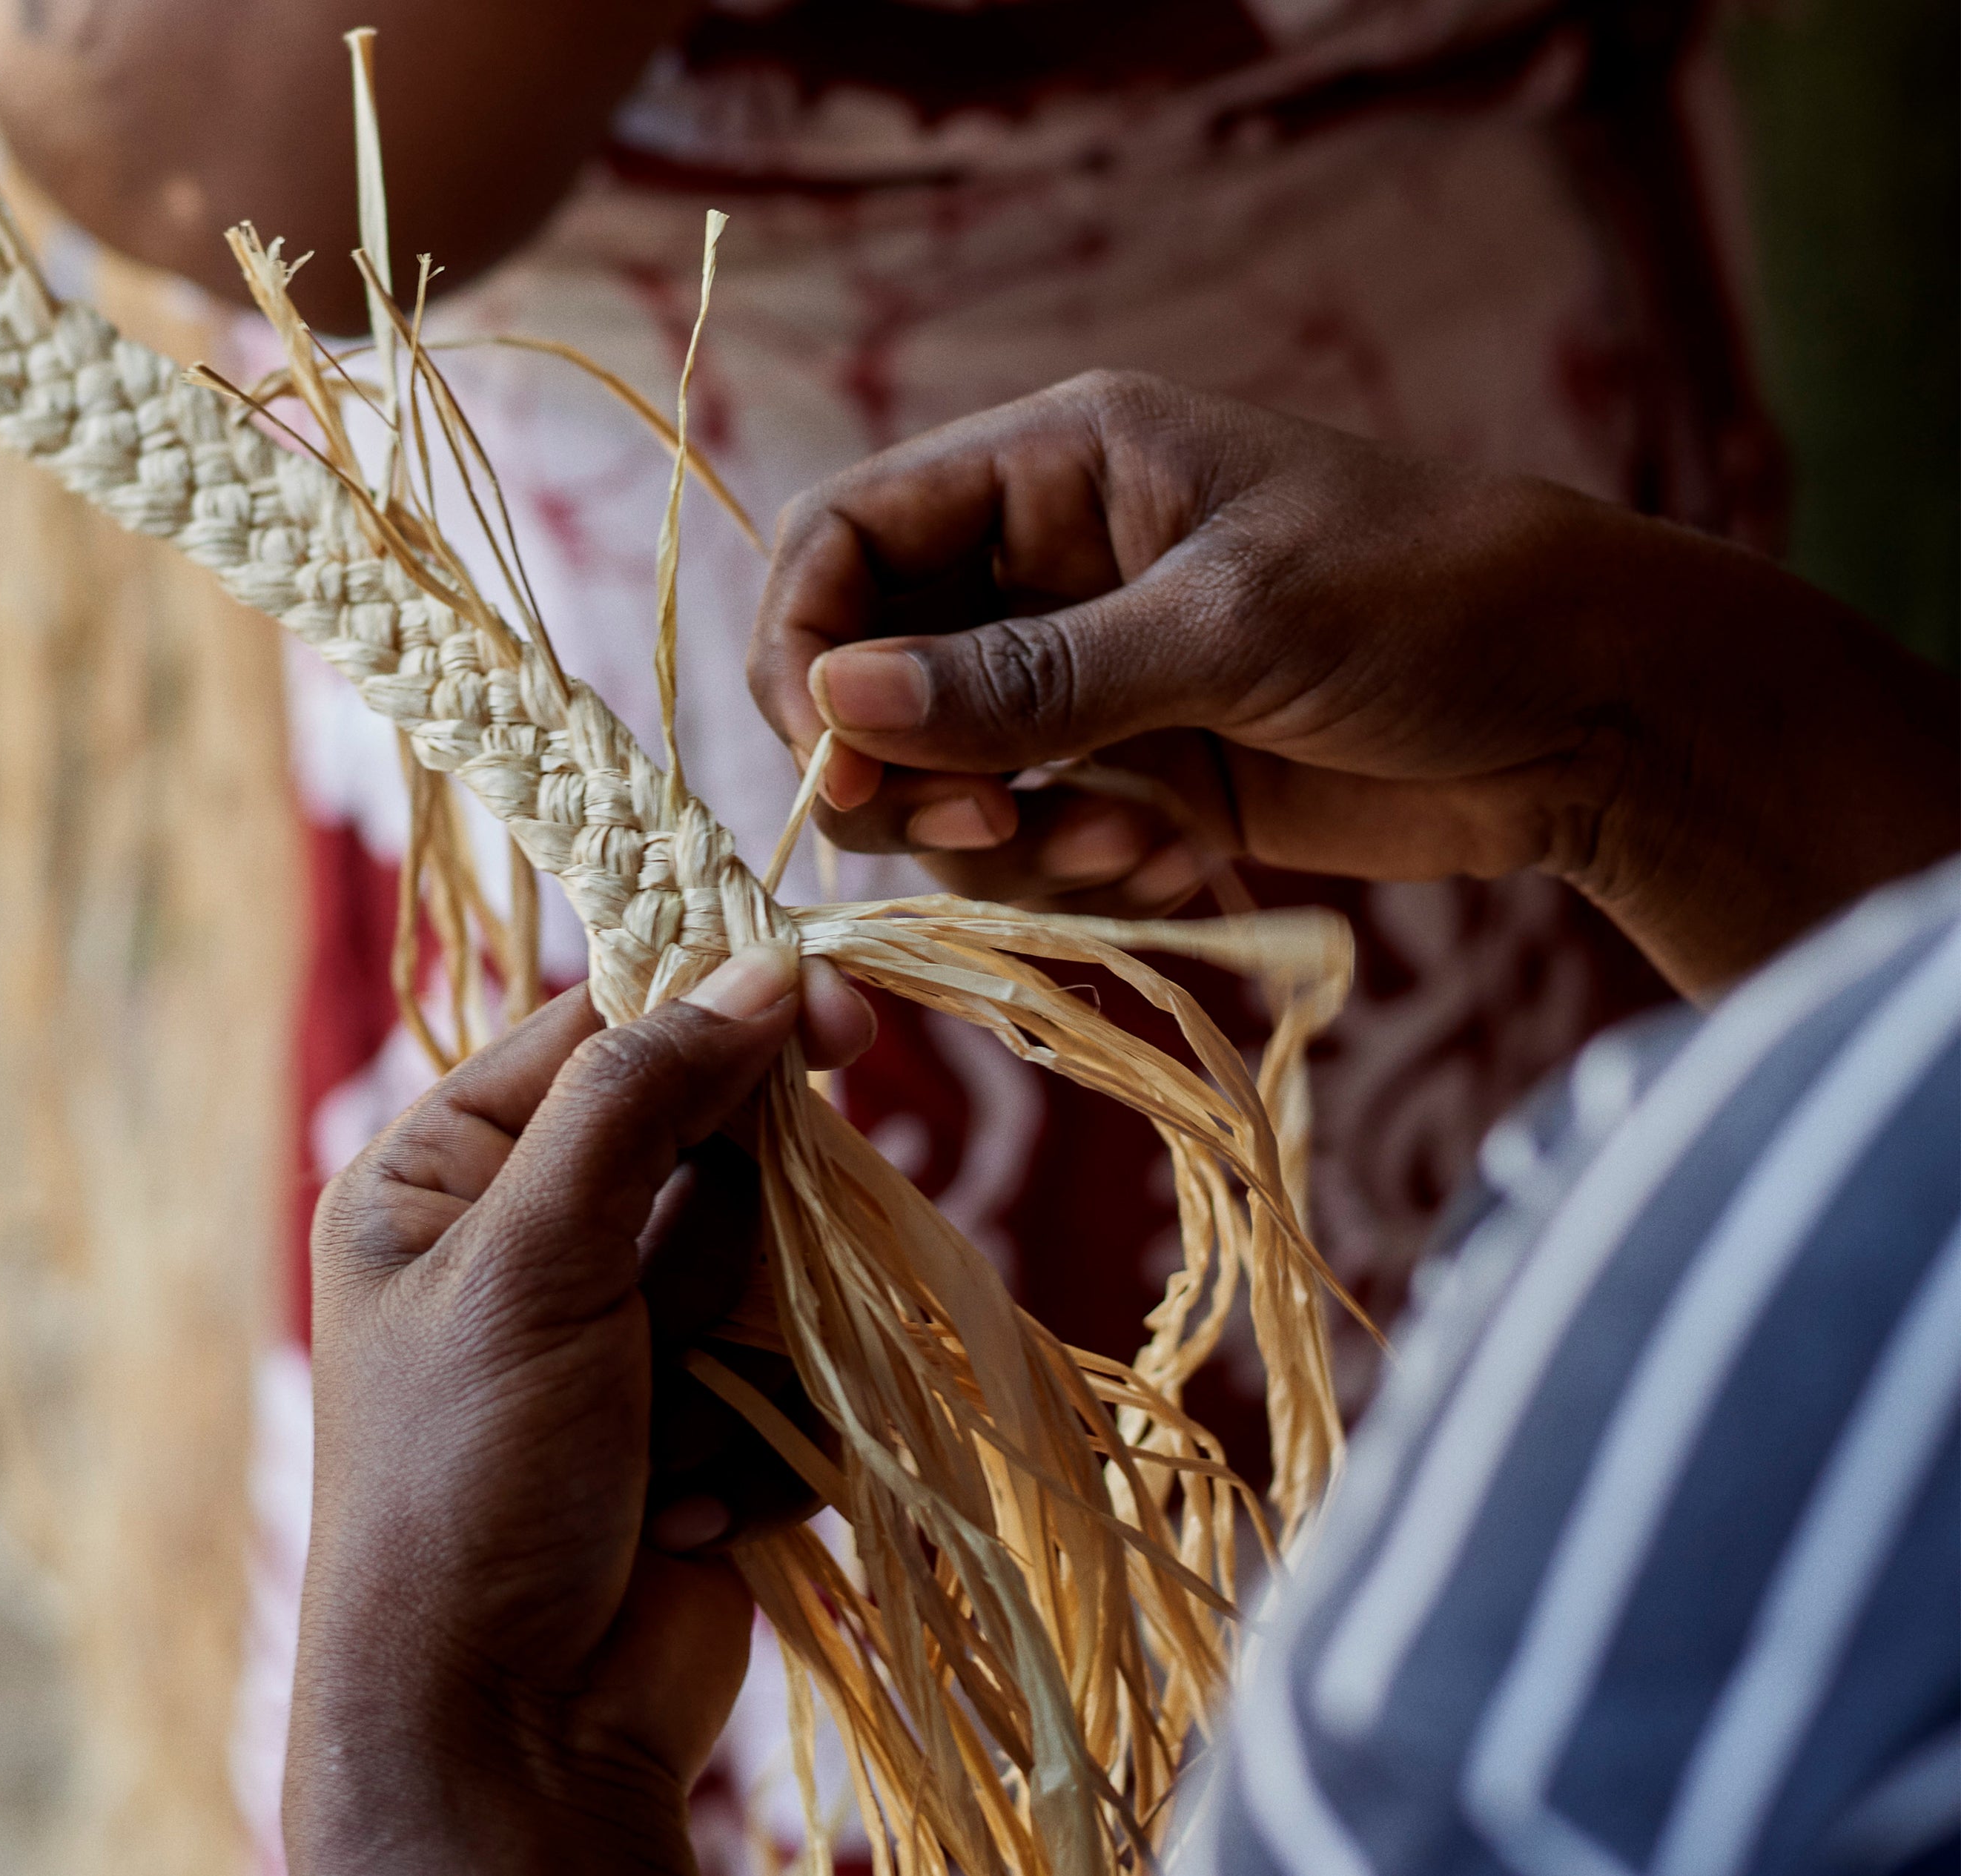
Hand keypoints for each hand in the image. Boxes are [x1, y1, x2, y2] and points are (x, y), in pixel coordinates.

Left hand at [288, 949, 851, 1875]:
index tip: (837, 1022)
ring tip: (666, 1450)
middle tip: (696, 1304)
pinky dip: (759, 1448)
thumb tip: (757, 967)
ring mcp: (617, 1346)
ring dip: (739, 1360)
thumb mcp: (532, 1259)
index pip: (602, 1037)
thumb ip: (641, 1101)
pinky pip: (789, 1382)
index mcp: (441, 1179)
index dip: (719, 1021)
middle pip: (709, 1148)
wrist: (503, 1735)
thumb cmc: (472, 1478)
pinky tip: (682, 1521)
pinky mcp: (695, 1435)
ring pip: (767, 1267)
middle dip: (732, 1235)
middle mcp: (524, 1246)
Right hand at [748, 371, 1956, 990]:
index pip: (845, 537)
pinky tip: (1176, 863)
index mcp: (1056, 467)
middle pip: (863, 674)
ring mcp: (1083, 681)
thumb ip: (1027, 677)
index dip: (806, 646)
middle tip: (977, 831)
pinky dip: (1072, 876)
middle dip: (896, 769)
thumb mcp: (1229, 627)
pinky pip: (1025, 846)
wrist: (1601, 715)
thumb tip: (834, 704)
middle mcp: (1044, 568)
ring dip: (997, 840)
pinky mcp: (1129, 779)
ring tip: (1123, 846)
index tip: (834, 759)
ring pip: (934, 779)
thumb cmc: (1436, 605)